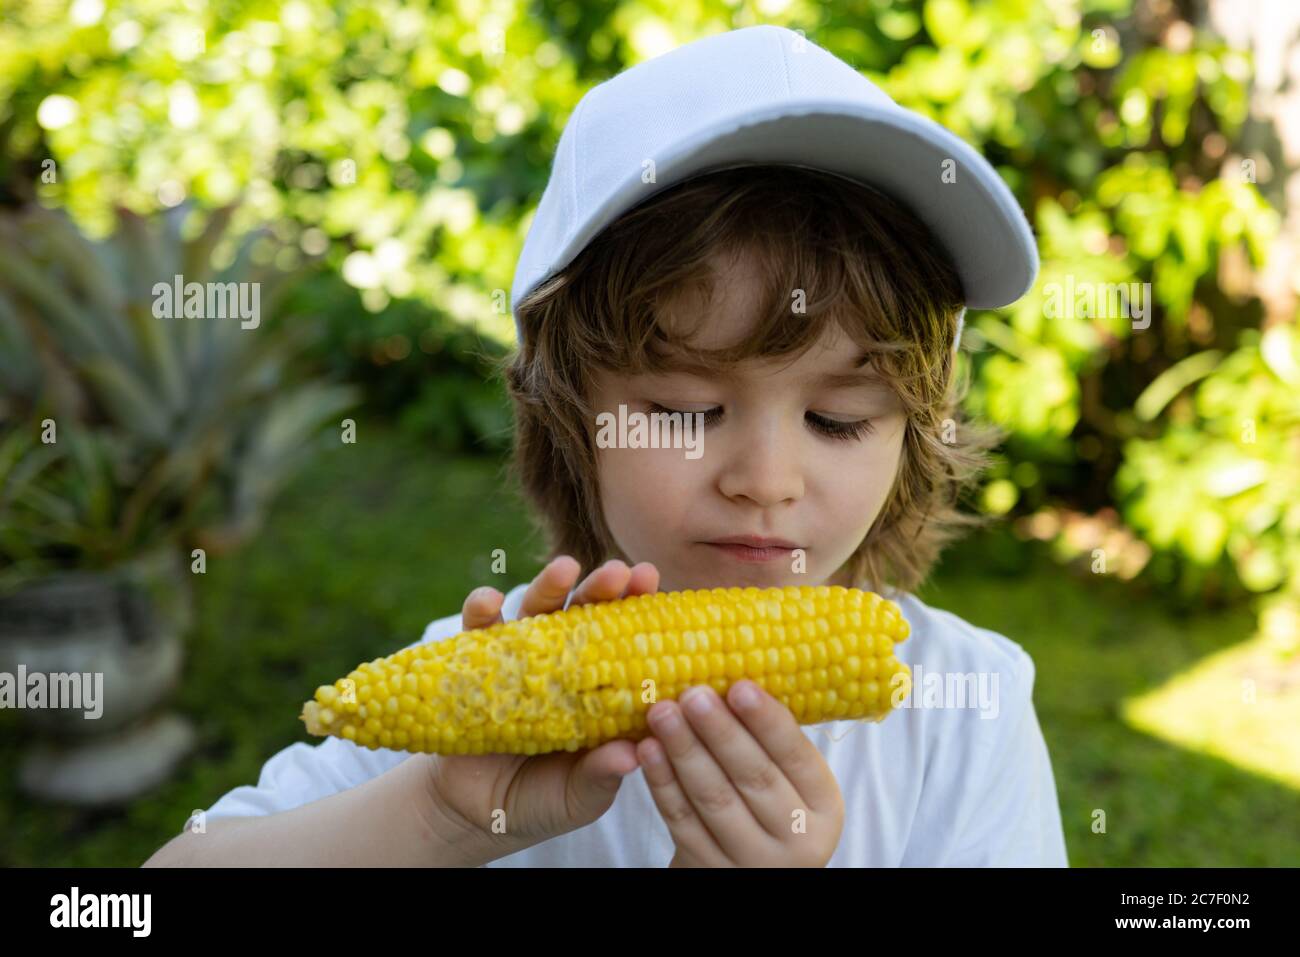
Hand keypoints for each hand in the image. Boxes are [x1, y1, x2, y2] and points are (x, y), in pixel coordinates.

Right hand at [423, 556, 660, 857]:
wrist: (480, 813)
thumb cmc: (545, 800)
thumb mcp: (580, 796)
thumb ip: (602, 775)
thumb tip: (631, 754)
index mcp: (600, 687)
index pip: (627, 639)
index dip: (642, 611)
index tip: (656, 583)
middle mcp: (564, 663)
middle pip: (586, 613)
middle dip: (605, 587)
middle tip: (622, 571)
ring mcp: (520, 659)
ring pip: (537, 611)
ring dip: (550, 585)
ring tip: (565, 568)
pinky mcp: (475, 664)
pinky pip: (477, 631)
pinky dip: (481, 610)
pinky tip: (490, 602)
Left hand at [637, 680, 844, 866]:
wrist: (742, 866)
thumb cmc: (765, 806)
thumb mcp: (789, 781)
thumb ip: (770, 741)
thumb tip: (736, 669)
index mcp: (823, 805)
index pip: (797, 756)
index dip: (767, 721)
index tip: (739, 686)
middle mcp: (797, 840)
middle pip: (754, 778)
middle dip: (720, 732)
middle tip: (693, 694)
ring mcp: (752, 861)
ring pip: (715, 799)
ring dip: (685, 751)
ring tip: (662, 713)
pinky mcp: (709, 870)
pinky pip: (682, 822)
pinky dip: (662, 783)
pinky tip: (648, 750)